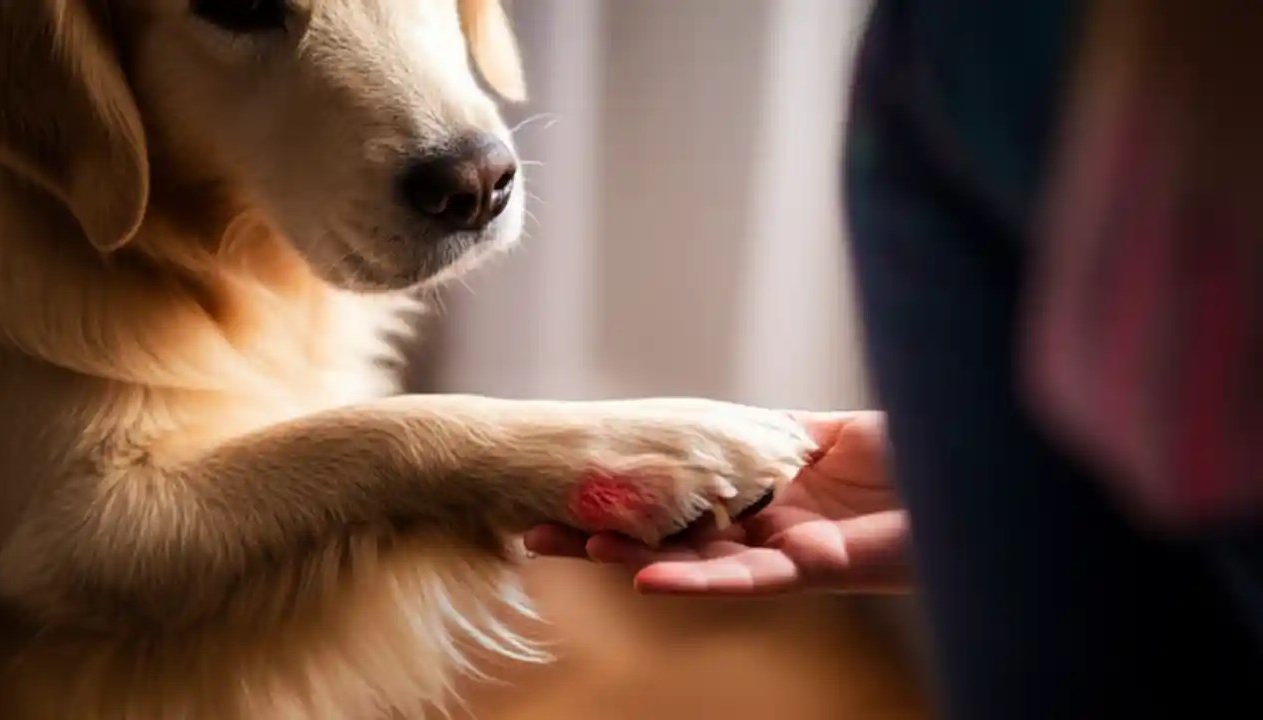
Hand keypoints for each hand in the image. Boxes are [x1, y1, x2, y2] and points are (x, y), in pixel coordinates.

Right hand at [524, 411, 910, 595]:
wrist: (972, 480)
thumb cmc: (909, 454)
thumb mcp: (824, 430)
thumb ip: (771, 431)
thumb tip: (715, 417)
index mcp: (762, 496)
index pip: (679, 499)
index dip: (626, 496)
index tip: (568, 486)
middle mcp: (764, 530)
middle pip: (671, 538)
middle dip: (606, 537)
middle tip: (538, 530)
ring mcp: (785, 553)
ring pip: (694, 563)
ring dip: (633, 558)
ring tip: (574, 549)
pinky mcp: (814, 570)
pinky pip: (747, 578)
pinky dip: (698, 580)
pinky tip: (646, 577)